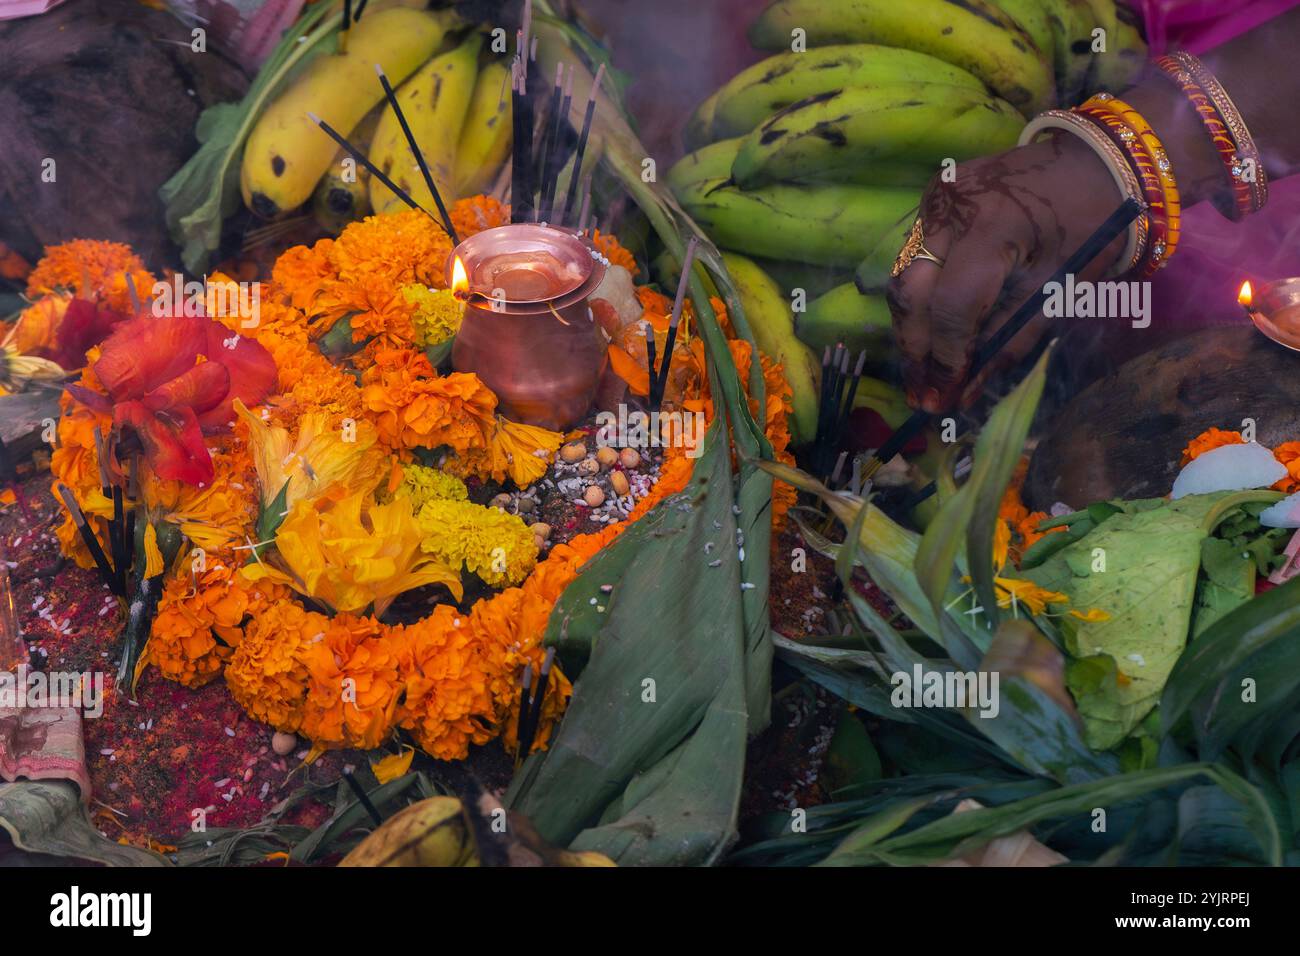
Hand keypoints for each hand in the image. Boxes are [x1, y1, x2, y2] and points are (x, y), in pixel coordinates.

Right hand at [887, 134, 1126, 413]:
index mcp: (994, 228)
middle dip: (914, 350)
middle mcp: (951, 209)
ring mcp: (935, 198)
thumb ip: (1009, 342)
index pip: (951, 307)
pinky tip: (931, 328)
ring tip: (922, 372)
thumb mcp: (1060, 290)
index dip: (944, 360)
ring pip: (903, 276)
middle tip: (920, 396)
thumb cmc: (1091, 225)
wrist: (1096, 158)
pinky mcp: (932, 197)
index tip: (941, 401)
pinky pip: (914, 256)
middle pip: (910, 293)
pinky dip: (921, 297)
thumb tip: (966, 394)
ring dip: (910, 328)